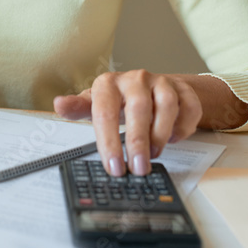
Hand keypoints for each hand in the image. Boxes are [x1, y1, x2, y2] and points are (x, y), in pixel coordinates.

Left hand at [53, 70, 201, 176]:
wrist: (151, 88)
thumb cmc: (120, 101)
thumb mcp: (96, 104)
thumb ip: (78, 108)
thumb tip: (59, 105)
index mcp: (109, 83)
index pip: (105, 111)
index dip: (108, 141)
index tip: (113, 165)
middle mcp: (136, 79)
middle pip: (138, 109)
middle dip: (138, 142)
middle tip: (137, 168)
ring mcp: (162, 83)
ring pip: (166, 106)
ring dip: (160, 135)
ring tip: (154, 155)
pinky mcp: (184, 90)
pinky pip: (188, 108)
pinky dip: (182, 128)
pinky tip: (173, 139)